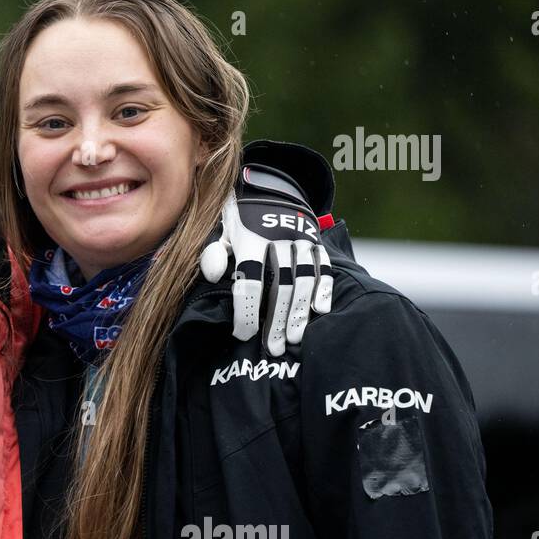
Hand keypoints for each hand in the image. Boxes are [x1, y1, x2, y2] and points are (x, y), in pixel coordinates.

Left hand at [199, 164, 333, 355]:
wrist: (269, 189)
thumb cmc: (239, 221)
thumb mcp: (220, 231)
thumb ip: (214, 253)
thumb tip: (215, 276)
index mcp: (250, 238)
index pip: (249, 279)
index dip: (246, 309)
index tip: (243, 334)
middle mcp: (279, 238)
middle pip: (280, 284)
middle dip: (276, 319)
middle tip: (272, 349)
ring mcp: (302, 239)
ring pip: (304, 279)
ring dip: (300, 311)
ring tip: (294, 338)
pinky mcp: (317, 241)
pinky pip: (325, 267)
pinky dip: (324, 288)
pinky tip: (319, 310)